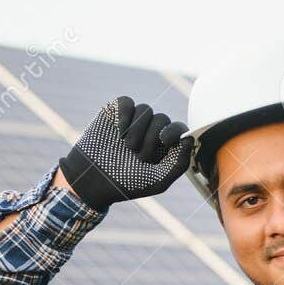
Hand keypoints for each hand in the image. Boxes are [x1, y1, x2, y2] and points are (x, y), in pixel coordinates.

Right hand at [59, 96, 193, 212]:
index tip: (165, 140)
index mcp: (165, 147)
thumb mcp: (158, 180)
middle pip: (162, 119)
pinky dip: (125, 115)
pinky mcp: (117, 111)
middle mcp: (151, 131)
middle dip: (151, 138)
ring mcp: (134, 120)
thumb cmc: (128, 183)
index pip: (179, 128)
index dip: (175, 131)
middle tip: (138, 155)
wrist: (94, 178)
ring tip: (126, 147)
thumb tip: (189, 139)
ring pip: (145, 110)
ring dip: (136, 130)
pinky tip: (119, 129)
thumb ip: (179, 163)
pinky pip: (128, 102)